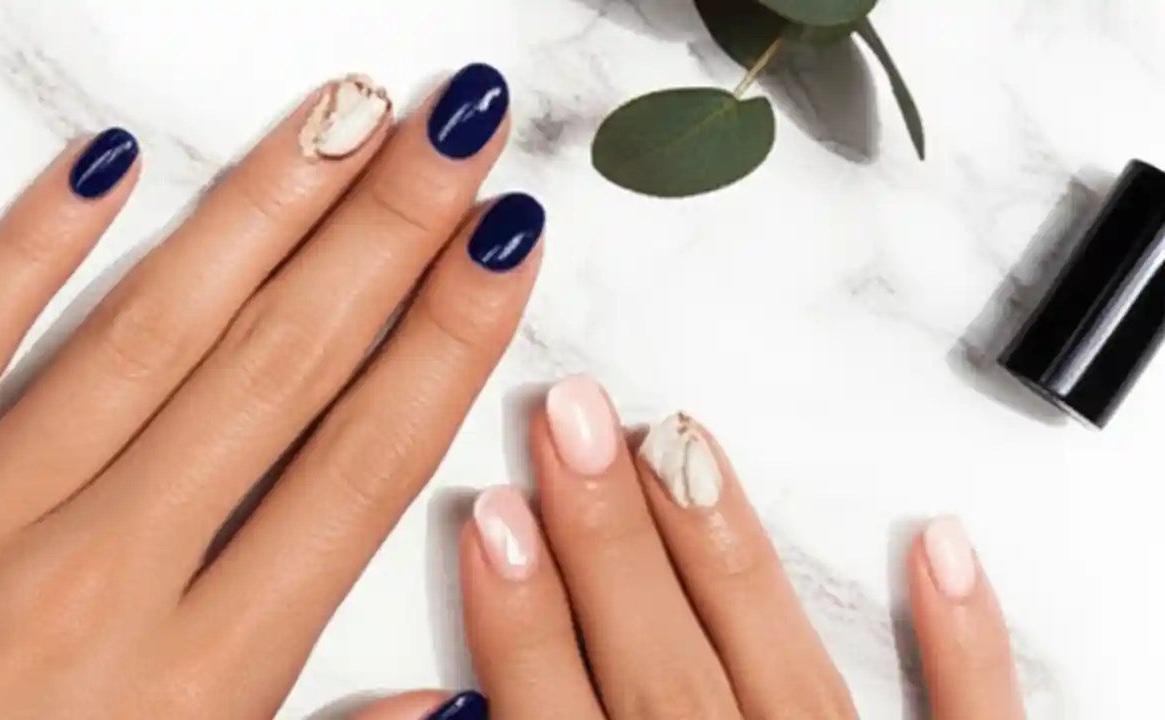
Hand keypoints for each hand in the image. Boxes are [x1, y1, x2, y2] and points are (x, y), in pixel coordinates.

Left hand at [0, 65, 536, 718]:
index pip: (361, 468)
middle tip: (455, 134)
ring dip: (262, 214)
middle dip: (388, 234)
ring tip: (344, 121)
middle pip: (281, 368)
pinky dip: (28, 249)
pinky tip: (105, 164)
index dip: (448, 342)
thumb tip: (453, 707)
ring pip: (149, 331)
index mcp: (193, 681)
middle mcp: (92, 582)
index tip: (505, 245)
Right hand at [446, 376, 1025, 719]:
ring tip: (681, 442)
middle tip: (572, 420)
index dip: (520, 618)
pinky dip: (960, 646)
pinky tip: (939, 547)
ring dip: (725, 557)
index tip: (492, 512)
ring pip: (784, 676)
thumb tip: (442, 712)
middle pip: (662, 674)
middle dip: (609, 541)